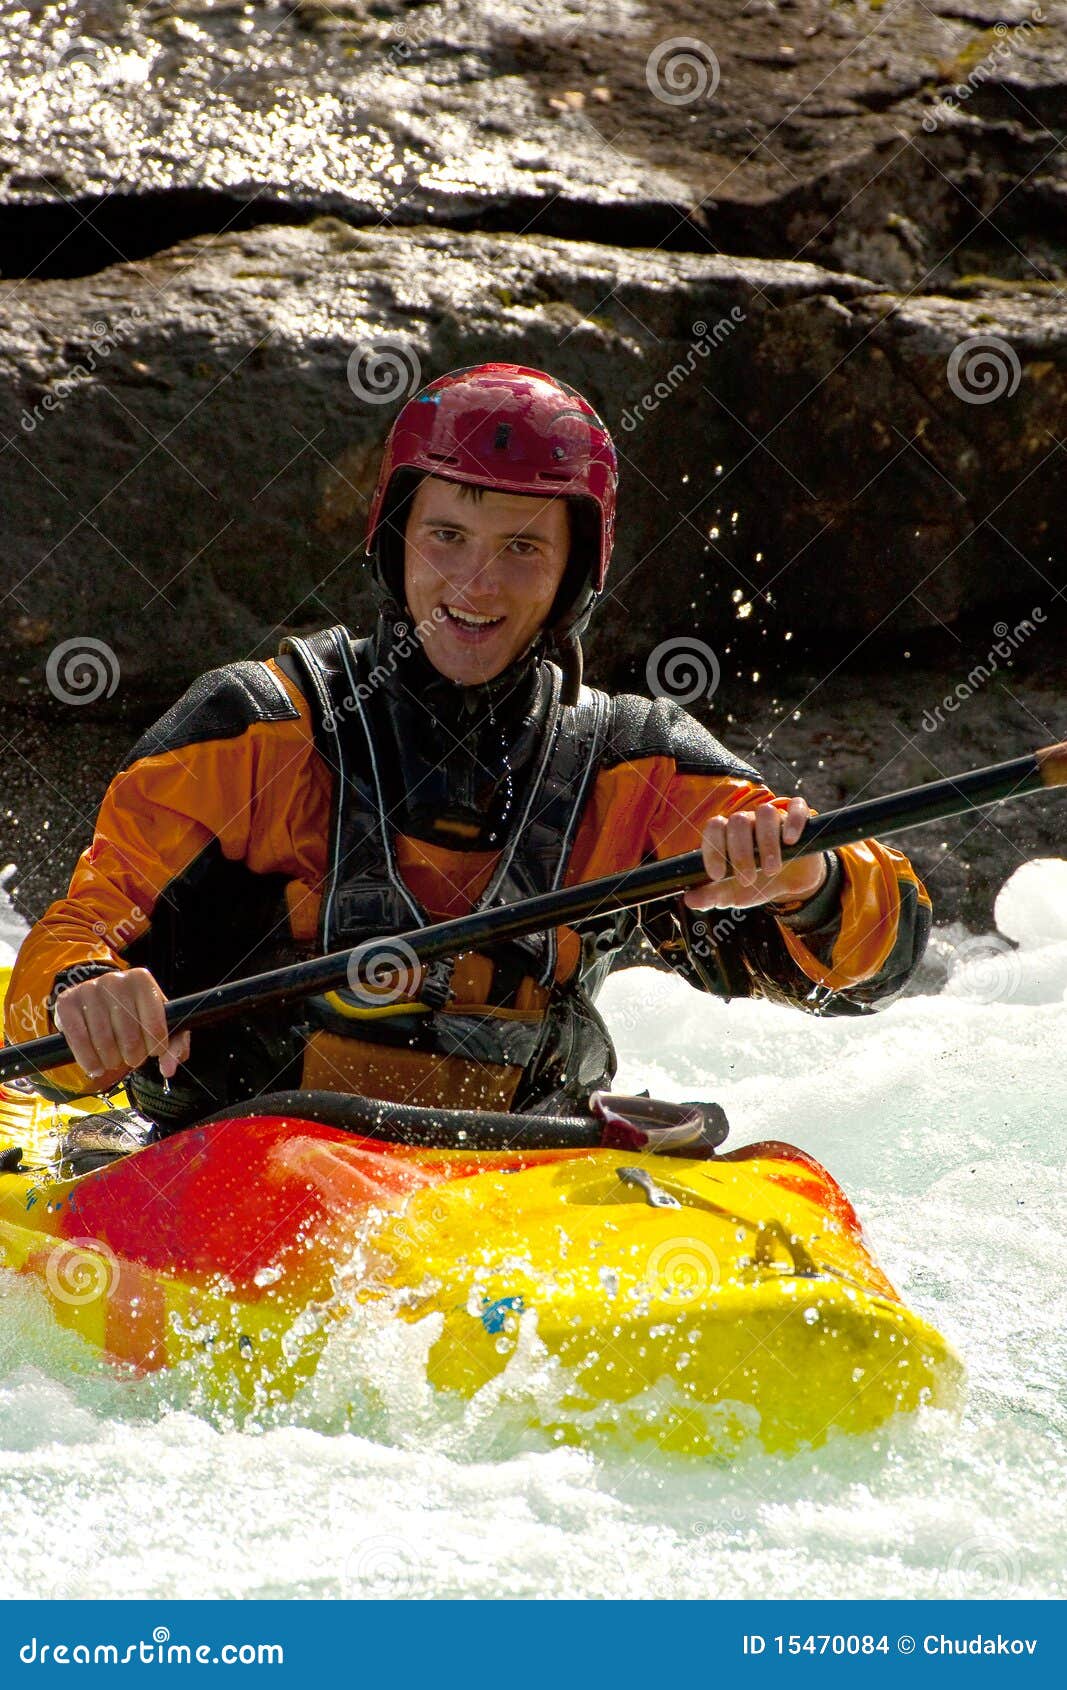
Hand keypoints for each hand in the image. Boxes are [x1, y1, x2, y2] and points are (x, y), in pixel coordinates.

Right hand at [53, 968, 190, 1084]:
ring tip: (115, 1062)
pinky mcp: (67, 1003)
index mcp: (142, 980)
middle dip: (134, 1056)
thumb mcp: (158, 1023)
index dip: (157, 1046)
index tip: (153, 1053)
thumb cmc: (133, 1014)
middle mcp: (115, 980)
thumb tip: (168, 1069)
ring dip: (112, 1060)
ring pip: (104, 1039)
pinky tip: (95, 1068)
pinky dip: (88, 1060)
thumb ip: (174, 1045)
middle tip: (133, 1060)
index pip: (155, 1023)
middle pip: (129, 1034)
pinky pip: (78, 1039)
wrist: (96, 1000)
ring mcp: (88, 989)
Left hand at [684, 796, 826, 912]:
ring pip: (766, 813)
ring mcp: (774, 819)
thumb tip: (689, 900)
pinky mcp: (799, 821)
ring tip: (771, 870)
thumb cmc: (757, 885)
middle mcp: (749, 822)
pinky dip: (794, 821)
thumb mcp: (732, 895)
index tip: (718, 875)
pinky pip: (797, 807)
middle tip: (746, 880)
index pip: (714, 828)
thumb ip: (711, 896)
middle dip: (741, 853)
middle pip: (738, 820)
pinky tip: (790, 841)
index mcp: (728, 835)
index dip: (713, 849)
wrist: (790, 886)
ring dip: (767, 842)